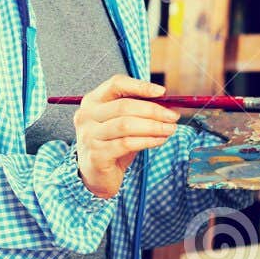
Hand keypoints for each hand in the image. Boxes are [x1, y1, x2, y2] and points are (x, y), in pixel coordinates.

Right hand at [73, 75, 178, 199]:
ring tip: (170, 129)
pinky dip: (148, 141)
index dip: (140, 86)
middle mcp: (86, 116)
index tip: (162, 92)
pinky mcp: (96, 154)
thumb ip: (140, 109)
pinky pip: (127, 144)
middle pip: (123, 106)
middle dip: (153, 110)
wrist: (97, 174)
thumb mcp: (123, 121)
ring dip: (153, 126)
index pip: (116, 84)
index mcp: (92, 101)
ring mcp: (89, 136)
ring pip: (126, 125)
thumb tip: (170, 104)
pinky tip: (160, 140)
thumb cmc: (113, 143)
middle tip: (173, 116)